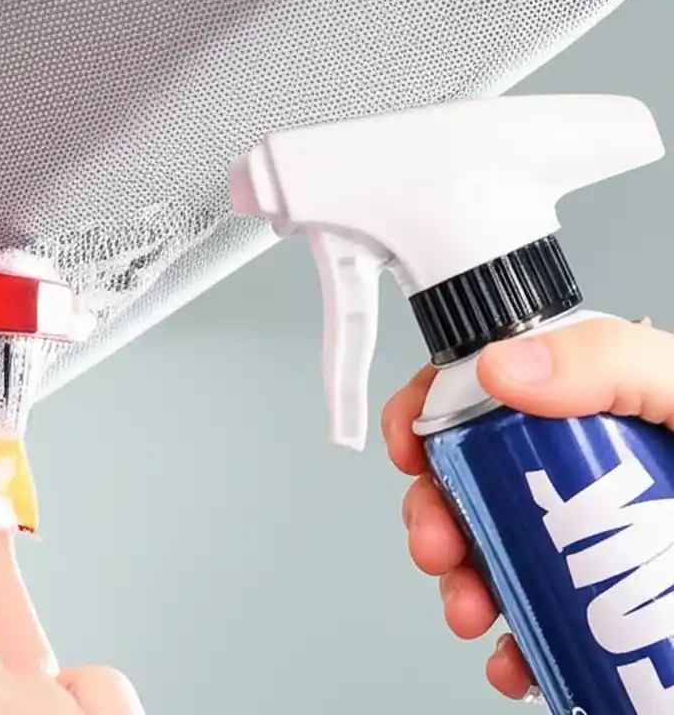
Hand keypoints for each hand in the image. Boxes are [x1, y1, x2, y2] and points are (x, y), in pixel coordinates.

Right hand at [381, 317, 673, 699]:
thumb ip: (611, 366)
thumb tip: (499, 368)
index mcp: (598, 409)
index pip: (486, 390)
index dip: (431, 412)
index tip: (412, 449)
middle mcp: (585, 474)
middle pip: (472, 482)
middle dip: (437, 516)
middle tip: (440, 545)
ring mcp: (593, 543)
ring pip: (492, 555)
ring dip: (462, 586)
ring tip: (475, 611)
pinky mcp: (609, 607)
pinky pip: (537, 623)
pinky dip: (512, 646)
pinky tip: (518, 657)